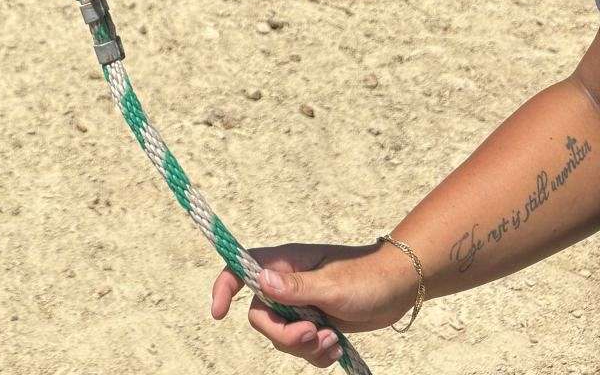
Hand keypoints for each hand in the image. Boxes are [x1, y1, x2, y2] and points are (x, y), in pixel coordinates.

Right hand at [210, 241, 417, 366]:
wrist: (398, 288)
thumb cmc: (365, 277)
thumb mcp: (331, 286)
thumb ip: (295, 288)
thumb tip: (258, 281)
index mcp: (285, 263)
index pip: (242, 270)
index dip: (225, 288)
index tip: (218, 313)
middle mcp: (287, 284)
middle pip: (262, 316)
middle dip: (283, 335)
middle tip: (312, 335)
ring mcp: (300, 305)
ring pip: (282, 336)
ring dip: (304, 347)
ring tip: (332, 341)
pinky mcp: (315, 323)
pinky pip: (302, 347)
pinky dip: (316, 354)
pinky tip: (336, 348)